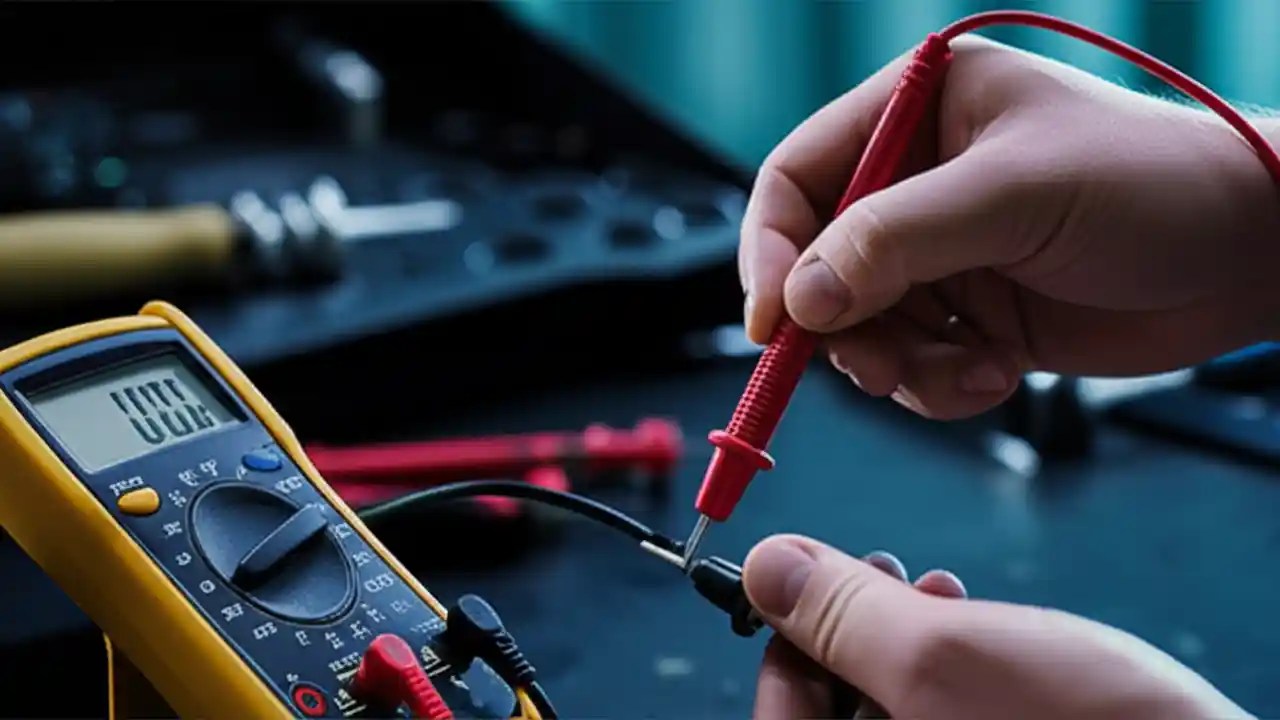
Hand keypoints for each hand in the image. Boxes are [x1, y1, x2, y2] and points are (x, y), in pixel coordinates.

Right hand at [739, 35, 1279, 418]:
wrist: (1247, 258)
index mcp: (915, 112)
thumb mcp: (1013, 196)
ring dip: (900, 366)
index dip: (771, 249)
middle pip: (817, 265)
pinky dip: (939, 385)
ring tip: (965, 369)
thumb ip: (896, 239)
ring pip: (861, 328)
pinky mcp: (969, 314)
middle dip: (843, 327)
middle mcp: (916, 182)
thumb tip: (799, 296)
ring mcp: (941, 253)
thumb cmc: (1151, 185)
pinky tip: (996, 375)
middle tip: (877, 366)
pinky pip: (910, 364)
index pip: (799, 177)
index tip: (771, 320)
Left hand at [743, 535, 1247, 718]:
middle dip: (849, 634)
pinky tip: (978, 628)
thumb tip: (770, 566)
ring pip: (895, 711)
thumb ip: (840, 614)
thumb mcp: (941, 656)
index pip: (779, 718)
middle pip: (834, 715)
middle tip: (875, 576)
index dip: (778, 644)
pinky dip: (949, 671)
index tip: (796, 590)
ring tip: (935, 590)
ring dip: (901, 642)